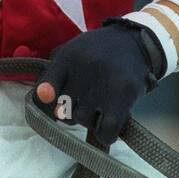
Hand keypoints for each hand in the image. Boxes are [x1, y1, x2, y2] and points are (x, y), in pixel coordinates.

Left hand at [34, 21, 162, 148]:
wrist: (135, 42)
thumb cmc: (97, 51)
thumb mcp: (73, 50)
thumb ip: (54, 71)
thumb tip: (43, 98)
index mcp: (69, 56)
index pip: (48, 82)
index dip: (46, 93)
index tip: (46, 98)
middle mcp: (85, 68)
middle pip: (63, 109)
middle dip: (70, 111)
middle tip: (83, 102)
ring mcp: (104, 83)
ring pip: (82, 120)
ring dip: (89, 121)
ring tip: (99, 108)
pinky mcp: (123, 96)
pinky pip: (106, 129)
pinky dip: (105, 135)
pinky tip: (107, 129)